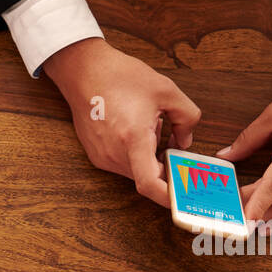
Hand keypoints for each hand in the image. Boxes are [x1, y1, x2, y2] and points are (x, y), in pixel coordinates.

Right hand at [42, 38, 200, 206]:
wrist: (84, 72)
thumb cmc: (121, 77)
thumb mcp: (166, 90)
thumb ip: (187, 118)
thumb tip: (185, 142)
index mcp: (133, 137)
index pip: (149, 183)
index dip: (167, 197)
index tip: (182, 199)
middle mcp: (114, 153)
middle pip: (146, 178)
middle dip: (165, 170)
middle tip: (179, 154)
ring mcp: (102, 157)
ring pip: (135, 172)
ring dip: (150, 161)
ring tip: (151, 129)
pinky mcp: (96, 156)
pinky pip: (122, 165)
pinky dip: (135, 156)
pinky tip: (135, 131)